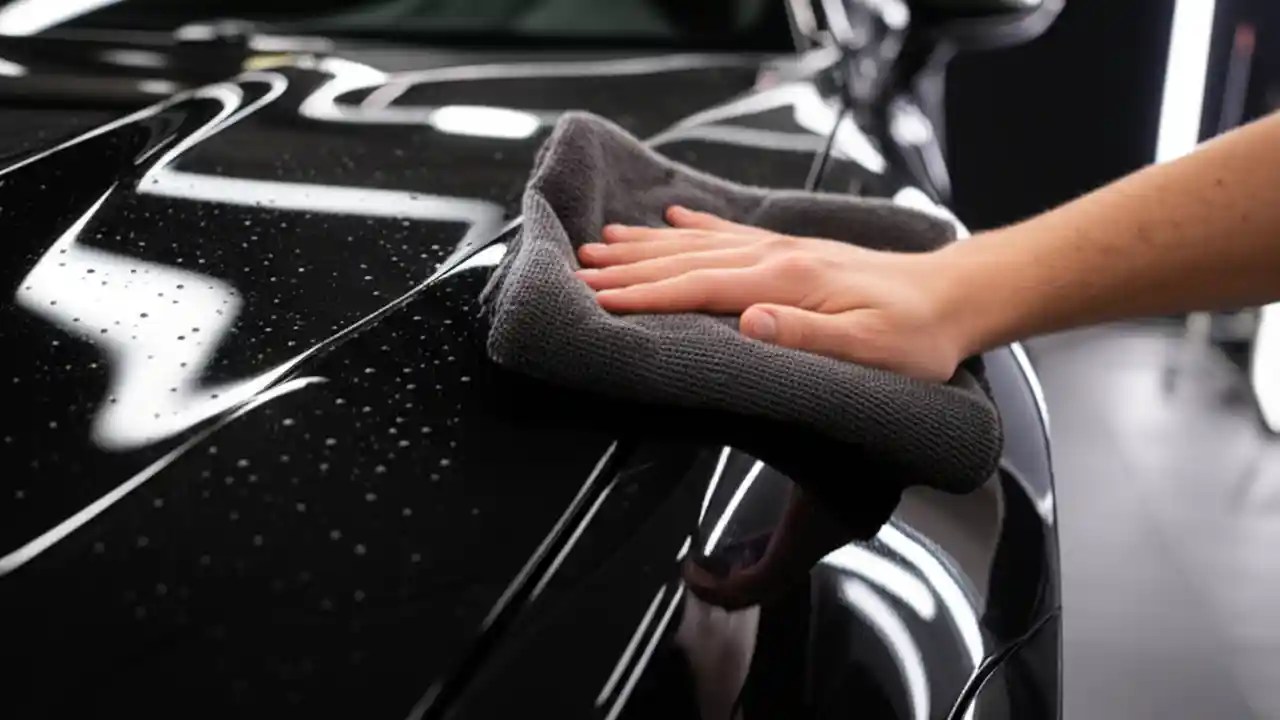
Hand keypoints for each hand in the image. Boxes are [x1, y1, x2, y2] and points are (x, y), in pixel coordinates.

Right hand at [575, 205, 967, 381]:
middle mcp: (776, 258)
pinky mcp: (791, 252)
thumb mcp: (870, 349)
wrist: (953, 297)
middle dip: (627, 267)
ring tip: (603, 242)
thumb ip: (807, 335)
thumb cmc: (916, 335)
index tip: (599, 298)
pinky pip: (729, 234)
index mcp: (786, 282)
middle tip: (579, 271)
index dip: (643, 295)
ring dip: (647, 245)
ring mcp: (781, 250)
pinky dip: (693, 227)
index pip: (697, 287)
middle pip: (685, 260)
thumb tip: (748, 323)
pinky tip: (671, 220)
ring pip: (698, 244)